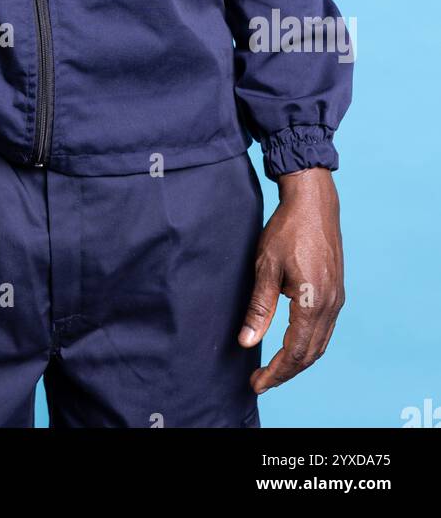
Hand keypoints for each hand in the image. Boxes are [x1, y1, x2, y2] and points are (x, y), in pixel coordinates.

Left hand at [238, 167, 344, 393]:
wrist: (314, 201)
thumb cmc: (287, 229)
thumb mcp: (266, 266)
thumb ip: (259, 307)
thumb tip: (247, 342)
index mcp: (313, 301)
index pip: (295, 351)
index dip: (276, 372)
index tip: (256, 383)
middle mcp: (331, 305)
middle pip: (310, 354)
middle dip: (286, 372)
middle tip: (261, 382)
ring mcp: (337, 299)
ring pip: (320, 344)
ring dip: (298, 361)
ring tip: (274, 370)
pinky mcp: (336, 291)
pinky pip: (325, 330)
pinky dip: (308, 345)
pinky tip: (292, 345)